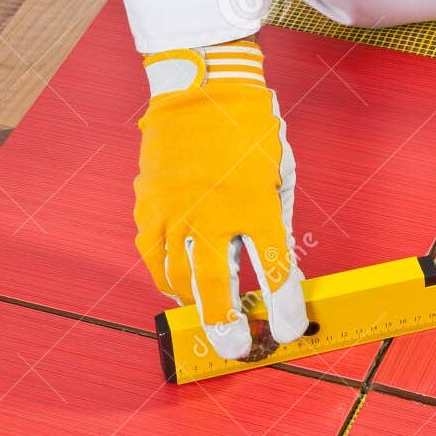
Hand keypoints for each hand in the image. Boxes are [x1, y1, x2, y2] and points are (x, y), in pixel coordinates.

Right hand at [135, 40, 306, 358]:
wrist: (201, 87)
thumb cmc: (249, 130)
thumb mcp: (280, 176)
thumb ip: (279, 228)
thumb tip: (285, 276)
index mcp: (254, 204)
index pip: (273, 271)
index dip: (282, 309)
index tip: (286, 332)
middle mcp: (211, 212)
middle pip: (215, 287)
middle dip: (225, 325)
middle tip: (233, 348)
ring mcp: (175, 210)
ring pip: (178, 277)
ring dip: (195, 302)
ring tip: (208, 314)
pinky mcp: (149, 204)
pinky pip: (153, 254)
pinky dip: (165, 275)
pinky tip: (178, 284)